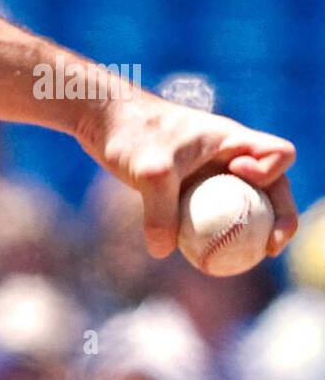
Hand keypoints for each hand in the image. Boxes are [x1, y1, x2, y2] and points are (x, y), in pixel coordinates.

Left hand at [75, 92, 297, 259]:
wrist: (101, 119)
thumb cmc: (130, 133)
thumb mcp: (148, 172)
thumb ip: (160, 211)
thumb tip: (163, 251)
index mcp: (229, 139)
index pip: (277, 152)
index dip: (273, 171)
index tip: (243, 178)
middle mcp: (226, 154)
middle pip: (271, 186)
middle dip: (279, 217)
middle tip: (269, 248)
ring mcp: (209, 170)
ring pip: (241, 203)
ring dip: (248, 230)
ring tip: (241, 260)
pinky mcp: (188, 184)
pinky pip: (211, 213)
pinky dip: (214, 232)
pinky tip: (201, 256)